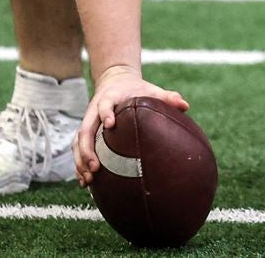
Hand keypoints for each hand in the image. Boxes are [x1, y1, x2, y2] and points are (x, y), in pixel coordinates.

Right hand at [73, 65, 187, 185]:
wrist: (116, 81)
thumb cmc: (136, 90)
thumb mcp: (151, 90)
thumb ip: (167, 97)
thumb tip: (185, 106)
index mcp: (109, 98)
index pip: (104, 104)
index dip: (106, 113)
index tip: (110, 124)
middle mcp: (94, 110)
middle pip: (85, 129)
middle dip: (87, 149)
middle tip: (96, 167)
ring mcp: (88, 122)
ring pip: (78, 142)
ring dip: (81, 160)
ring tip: (88, 179)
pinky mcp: (86, 132)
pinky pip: (78, 149)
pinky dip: (80, 164)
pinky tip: (85, 182)